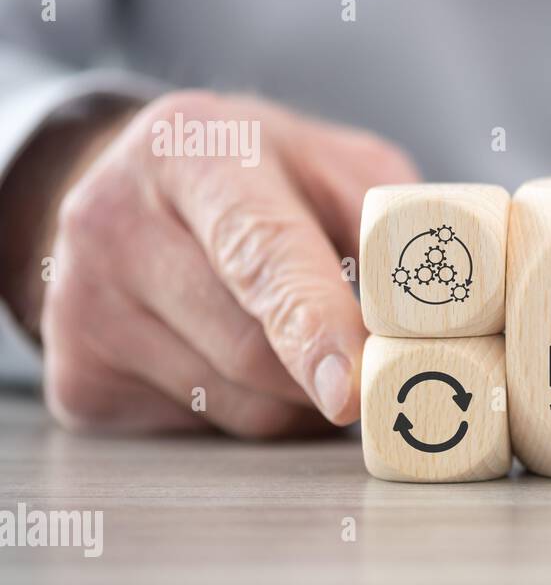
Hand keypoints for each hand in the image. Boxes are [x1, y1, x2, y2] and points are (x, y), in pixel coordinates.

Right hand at [21, 91, 419, 435]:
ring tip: (296, 341)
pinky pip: (202, 432)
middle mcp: (114, 222)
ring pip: (237, 406)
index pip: (259, 252)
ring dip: (298, 400)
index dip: (312, 325)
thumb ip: (389, 225)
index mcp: (191, 152)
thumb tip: (437, 312)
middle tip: (366, 351)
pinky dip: (248, 413)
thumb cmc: (262, 179)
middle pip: (253, 350)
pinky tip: (236, 357)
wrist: (137, 188)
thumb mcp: (335, 167)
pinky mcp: (78, 375)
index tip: (351, 387)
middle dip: (329, 370)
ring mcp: (83, 305)